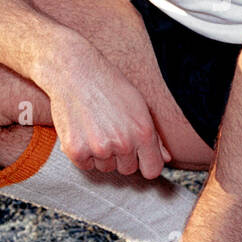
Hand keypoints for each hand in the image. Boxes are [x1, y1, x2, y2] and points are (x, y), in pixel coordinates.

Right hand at [43, 46, 170, 176]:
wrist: (74, 71)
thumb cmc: (109, 85)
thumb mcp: (139, 105)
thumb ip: (154, 136)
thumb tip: (166, 158)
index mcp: (143, 132)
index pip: (152, 170)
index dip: (146, 163)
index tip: (139, 157)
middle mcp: (123, 143)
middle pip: (127, 169)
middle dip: (121, 156)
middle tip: (111, 131)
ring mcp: (99, 148)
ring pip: (105, 167)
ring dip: (101, 154)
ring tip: (95, 127)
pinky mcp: (76, 151)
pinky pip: (85, 165)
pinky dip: (83, 153)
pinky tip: (83, 131)